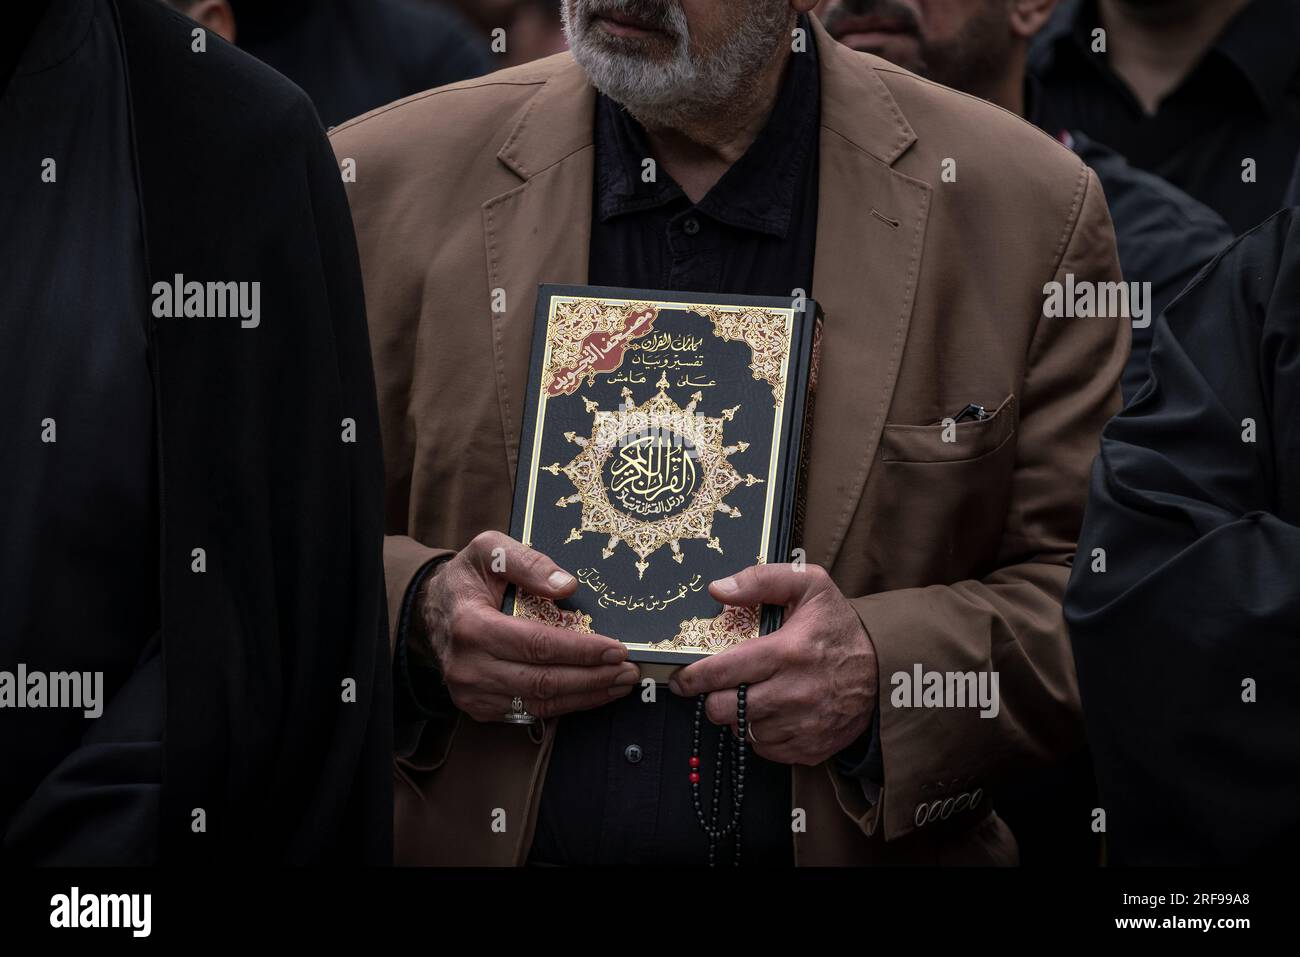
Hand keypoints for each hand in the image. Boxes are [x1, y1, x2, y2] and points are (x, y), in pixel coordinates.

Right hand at [418, 531, 638, 720]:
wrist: (431, 610)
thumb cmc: (467, 578)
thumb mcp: (489, 550)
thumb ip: (527, 561)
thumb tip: (567, 585)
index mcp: (471, 627)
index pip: (537, 645)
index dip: (581, 650)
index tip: (616, 648)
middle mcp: (468, 667)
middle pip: (543, 681)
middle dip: (593, 678)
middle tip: (628, 671)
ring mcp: (472, 694)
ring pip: (540, 703)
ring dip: (586, 696)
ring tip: (619, 684)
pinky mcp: (479, 708)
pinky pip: (530, 711)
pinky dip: (566, 704)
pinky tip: (592, 692)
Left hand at [669, 564, 876, 765]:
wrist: (885, 668)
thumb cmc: (839, 626)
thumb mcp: (809, 584)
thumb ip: (762, 580)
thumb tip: (719, 589)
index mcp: (788, 651)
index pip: (722, 672)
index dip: (692, 677)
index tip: (681, 678)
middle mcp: (795, 692)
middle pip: (724, 710)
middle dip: (712, 699)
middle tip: (718, 687)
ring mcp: (803, 725)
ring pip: (743, 731)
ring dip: (738, 716)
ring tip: (752, 695)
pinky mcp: (810, 748)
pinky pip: (766, 749)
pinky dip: (760, 734)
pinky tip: (772, 712)